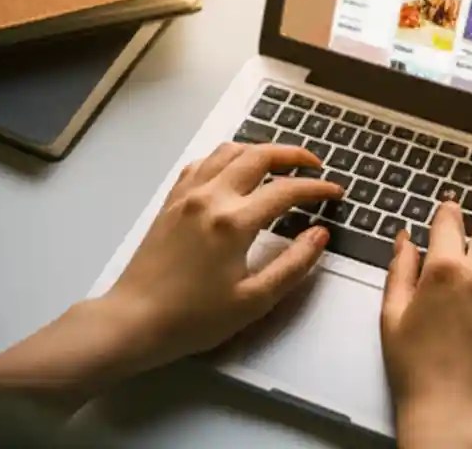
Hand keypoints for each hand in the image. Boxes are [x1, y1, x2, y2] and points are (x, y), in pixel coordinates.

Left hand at [105, 142, 342, 368]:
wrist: (135, 321)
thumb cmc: (195, 318)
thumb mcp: (255, 299)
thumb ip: (294, 264)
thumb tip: (320, 234)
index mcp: (234, 221)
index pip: (286, 190)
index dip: (317, 188)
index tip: (336, 192)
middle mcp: (210, 197)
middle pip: (258, 155)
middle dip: (292, 155)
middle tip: (314, 165)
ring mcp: (187, 195)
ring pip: (228, 151)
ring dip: (259, 150)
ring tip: (279, 163)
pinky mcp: (171, 201)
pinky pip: (202, 163)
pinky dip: (226, 158)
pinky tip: (234, 172)